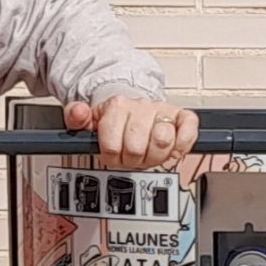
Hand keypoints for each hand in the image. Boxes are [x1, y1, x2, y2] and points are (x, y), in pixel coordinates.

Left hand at [66, 96, 198, 167]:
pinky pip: (188, 131)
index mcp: (117, 107)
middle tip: (131, 156)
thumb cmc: (114, 118)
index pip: (112, 146)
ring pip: (162, 140)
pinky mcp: (183, 117)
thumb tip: (78, 113)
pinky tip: (171, 148)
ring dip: (155, 155)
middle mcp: (141, 107)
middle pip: (136, 148)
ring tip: (148, 152)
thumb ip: (76, 117)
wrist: (134, 106)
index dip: (112, 158)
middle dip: (133, 160)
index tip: (113, 155)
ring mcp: (163, 111)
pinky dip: (182, 145)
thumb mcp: (89, 119)